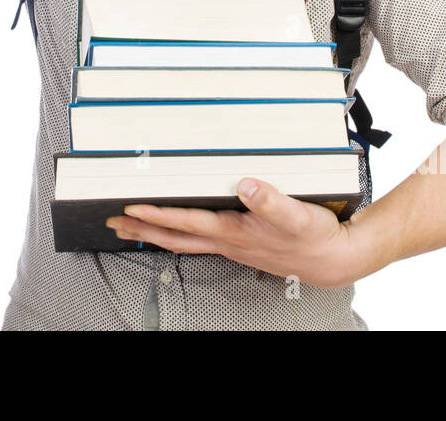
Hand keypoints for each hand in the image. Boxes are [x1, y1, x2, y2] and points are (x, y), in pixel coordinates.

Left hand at [106, 178, 362, 288]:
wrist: (333, 259)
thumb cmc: (314, 236)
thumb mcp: (297, 215)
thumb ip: (271, 200)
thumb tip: (247, 185)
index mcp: (235, 231)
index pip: (186, 222)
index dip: (157, 214)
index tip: (130, 207)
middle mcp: (228, 242)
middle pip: (174, 237)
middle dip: (142, 229)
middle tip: (112, 222)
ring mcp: (233, 246)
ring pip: (183, 242)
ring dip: (155, 234)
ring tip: (132, 227)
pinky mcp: (242, 246)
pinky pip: (199, 242)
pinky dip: (179, 237)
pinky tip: (177, 233)